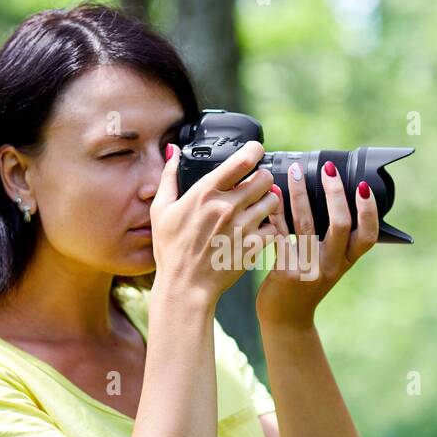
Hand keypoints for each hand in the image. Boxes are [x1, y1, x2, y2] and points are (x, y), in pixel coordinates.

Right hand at [149, 140, 281, 307]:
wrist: (185, 286)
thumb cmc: (171, 249)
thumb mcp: (161, 210)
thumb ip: (169, 176)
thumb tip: (172, 150)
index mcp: (205, 192)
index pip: (242, 160)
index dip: (255, 150)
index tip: (255, 151)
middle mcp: (227, 206)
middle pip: (265, 177)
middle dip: (262, 178)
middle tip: (256, 185)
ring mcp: (242, 227)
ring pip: (273, 200)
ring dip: (268, 201)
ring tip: (257, 208)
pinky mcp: (253, 246)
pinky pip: (275, 227)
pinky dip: (270, 227)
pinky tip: (259, 230)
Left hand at [255, 159, 377, 327]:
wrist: (286, 319)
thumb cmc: (307, 285)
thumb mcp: (329, 265)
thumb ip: (334, 241)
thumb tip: (334, 199)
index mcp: (346, 262)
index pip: (368, 236)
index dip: (369, 211)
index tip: (364, 186)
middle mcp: (331, 265)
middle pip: (341, 224)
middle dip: (335, 192)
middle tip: (328, 169)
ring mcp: (308, 269)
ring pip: (306, 224)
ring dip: (301, 194)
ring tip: (296, 172)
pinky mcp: (285, 271)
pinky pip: (280, 234)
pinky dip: (276, 212)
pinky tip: (272, 195)